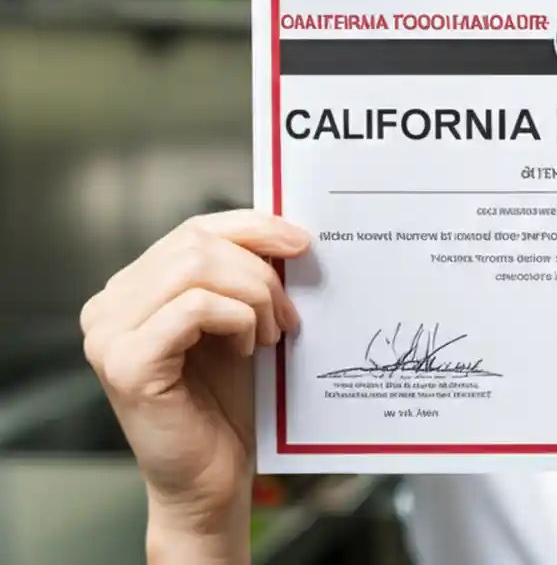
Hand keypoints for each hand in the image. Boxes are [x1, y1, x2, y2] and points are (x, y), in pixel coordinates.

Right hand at [80, 211, 308, 563]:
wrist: (212, 478)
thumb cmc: (225, 404)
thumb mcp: (236, 324)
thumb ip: (241, 277)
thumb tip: (285, 232)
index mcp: (131, 290)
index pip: (193, 230)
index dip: (252, 226)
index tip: (299, 241)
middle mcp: (108, 307)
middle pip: (195, 243)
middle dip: (258, 270)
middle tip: (289, 313)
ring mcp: (109, 335)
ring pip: (195, 268)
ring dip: (253, 295)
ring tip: (272, 333)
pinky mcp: (127, 364)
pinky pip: (194, 308)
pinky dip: (236, 319)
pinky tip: (248, 348)